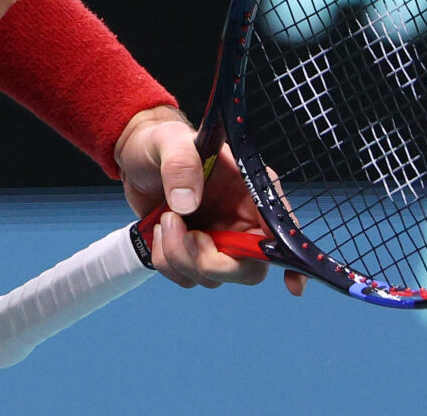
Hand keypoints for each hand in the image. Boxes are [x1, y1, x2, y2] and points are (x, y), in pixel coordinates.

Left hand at [115, 107, 307, 295]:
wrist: (135, 154)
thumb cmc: (161, 141)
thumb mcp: (170, 141)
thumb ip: (182, 165)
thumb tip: (187, 204)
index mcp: (249, 190)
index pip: (281, 229)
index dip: (288, 259)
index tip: (291, 285)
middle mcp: (239, 220)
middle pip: (247, 267)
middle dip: (213, 262)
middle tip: (188, 234)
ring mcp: (215, 238)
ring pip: (212, 277)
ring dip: (182, 258)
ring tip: (165, 221)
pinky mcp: (191, 251)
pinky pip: (186, 276)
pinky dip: (168, 262)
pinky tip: (159, 231)